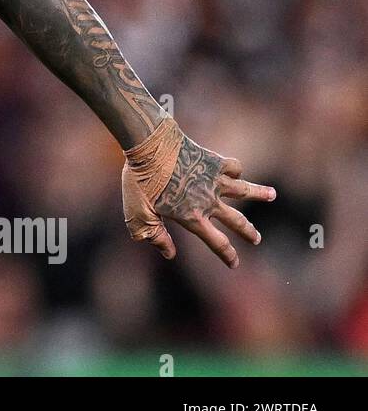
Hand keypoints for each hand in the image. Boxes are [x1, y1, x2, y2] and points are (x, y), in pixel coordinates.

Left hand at [122, 117, 276, 267]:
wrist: (150, 146)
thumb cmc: (140, 181)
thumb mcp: (138, 214)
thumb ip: (154, 236)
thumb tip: (169, 254)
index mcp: (192, 217)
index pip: (216, 242)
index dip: (227, 255)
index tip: (234, 264)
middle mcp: (209, 201)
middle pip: (236, 221)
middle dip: (248, 232)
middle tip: (257, 239)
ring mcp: (215, 181)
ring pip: (244, 191)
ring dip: (259, 194)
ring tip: (272, 195)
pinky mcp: (215, 161)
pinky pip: (234, 166)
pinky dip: (236, 169)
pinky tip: (237, 170)